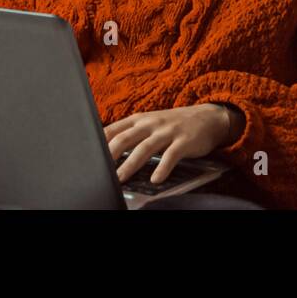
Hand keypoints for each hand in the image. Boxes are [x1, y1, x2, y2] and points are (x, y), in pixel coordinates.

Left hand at [104, 103, 241, 184]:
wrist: (208, 118)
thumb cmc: (173, 124)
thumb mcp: (150, 123)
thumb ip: (130, 133)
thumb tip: (106, 148)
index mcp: (139, 119)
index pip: (113, 129)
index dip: (99, 143)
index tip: (88, 156)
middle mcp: (151, 123)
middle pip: (125, 138)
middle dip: (111, 155)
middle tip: (100, 171)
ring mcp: (168, 131)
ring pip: (145, 148)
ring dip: (131, 164)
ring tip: (120, 178)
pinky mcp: (184, 141)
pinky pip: (171, 156)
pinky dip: (163, 168)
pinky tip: (156, 179)